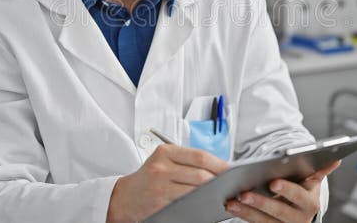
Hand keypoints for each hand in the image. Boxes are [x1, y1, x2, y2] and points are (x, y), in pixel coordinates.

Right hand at [106, 144, 228, 222]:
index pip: (199, 156)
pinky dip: (200, 203)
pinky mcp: (160, 203)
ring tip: (223, 193)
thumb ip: (186, 161)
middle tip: (231, 184)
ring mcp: (160, 186)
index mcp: (165, 152)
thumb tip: (218, 167)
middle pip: (200, 174)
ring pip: (195, 190)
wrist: (125, 197)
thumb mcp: (163, 161)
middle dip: (219, 180)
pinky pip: (186, 203)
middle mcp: (162, 167)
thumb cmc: (150, 178)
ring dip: (212, 193)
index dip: (219, 164)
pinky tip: (207, 203)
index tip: (231, 170)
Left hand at [224, 160, 340, 222]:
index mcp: (310, 202)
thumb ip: (320, 169)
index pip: (298, 196)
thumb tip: (336, 158)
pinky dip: (243, 215)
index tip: (273, 182)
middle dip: (261, 202)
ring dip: (246, 211)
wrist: (301, 213)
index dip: (286, 190)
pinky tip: (232, 207)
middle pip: (278, 211)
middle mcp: (300, 218)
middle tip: (245, 192)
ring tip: (232, 200)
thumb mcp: (312, 181)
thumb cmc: (303, 190)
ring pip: (264, 221)